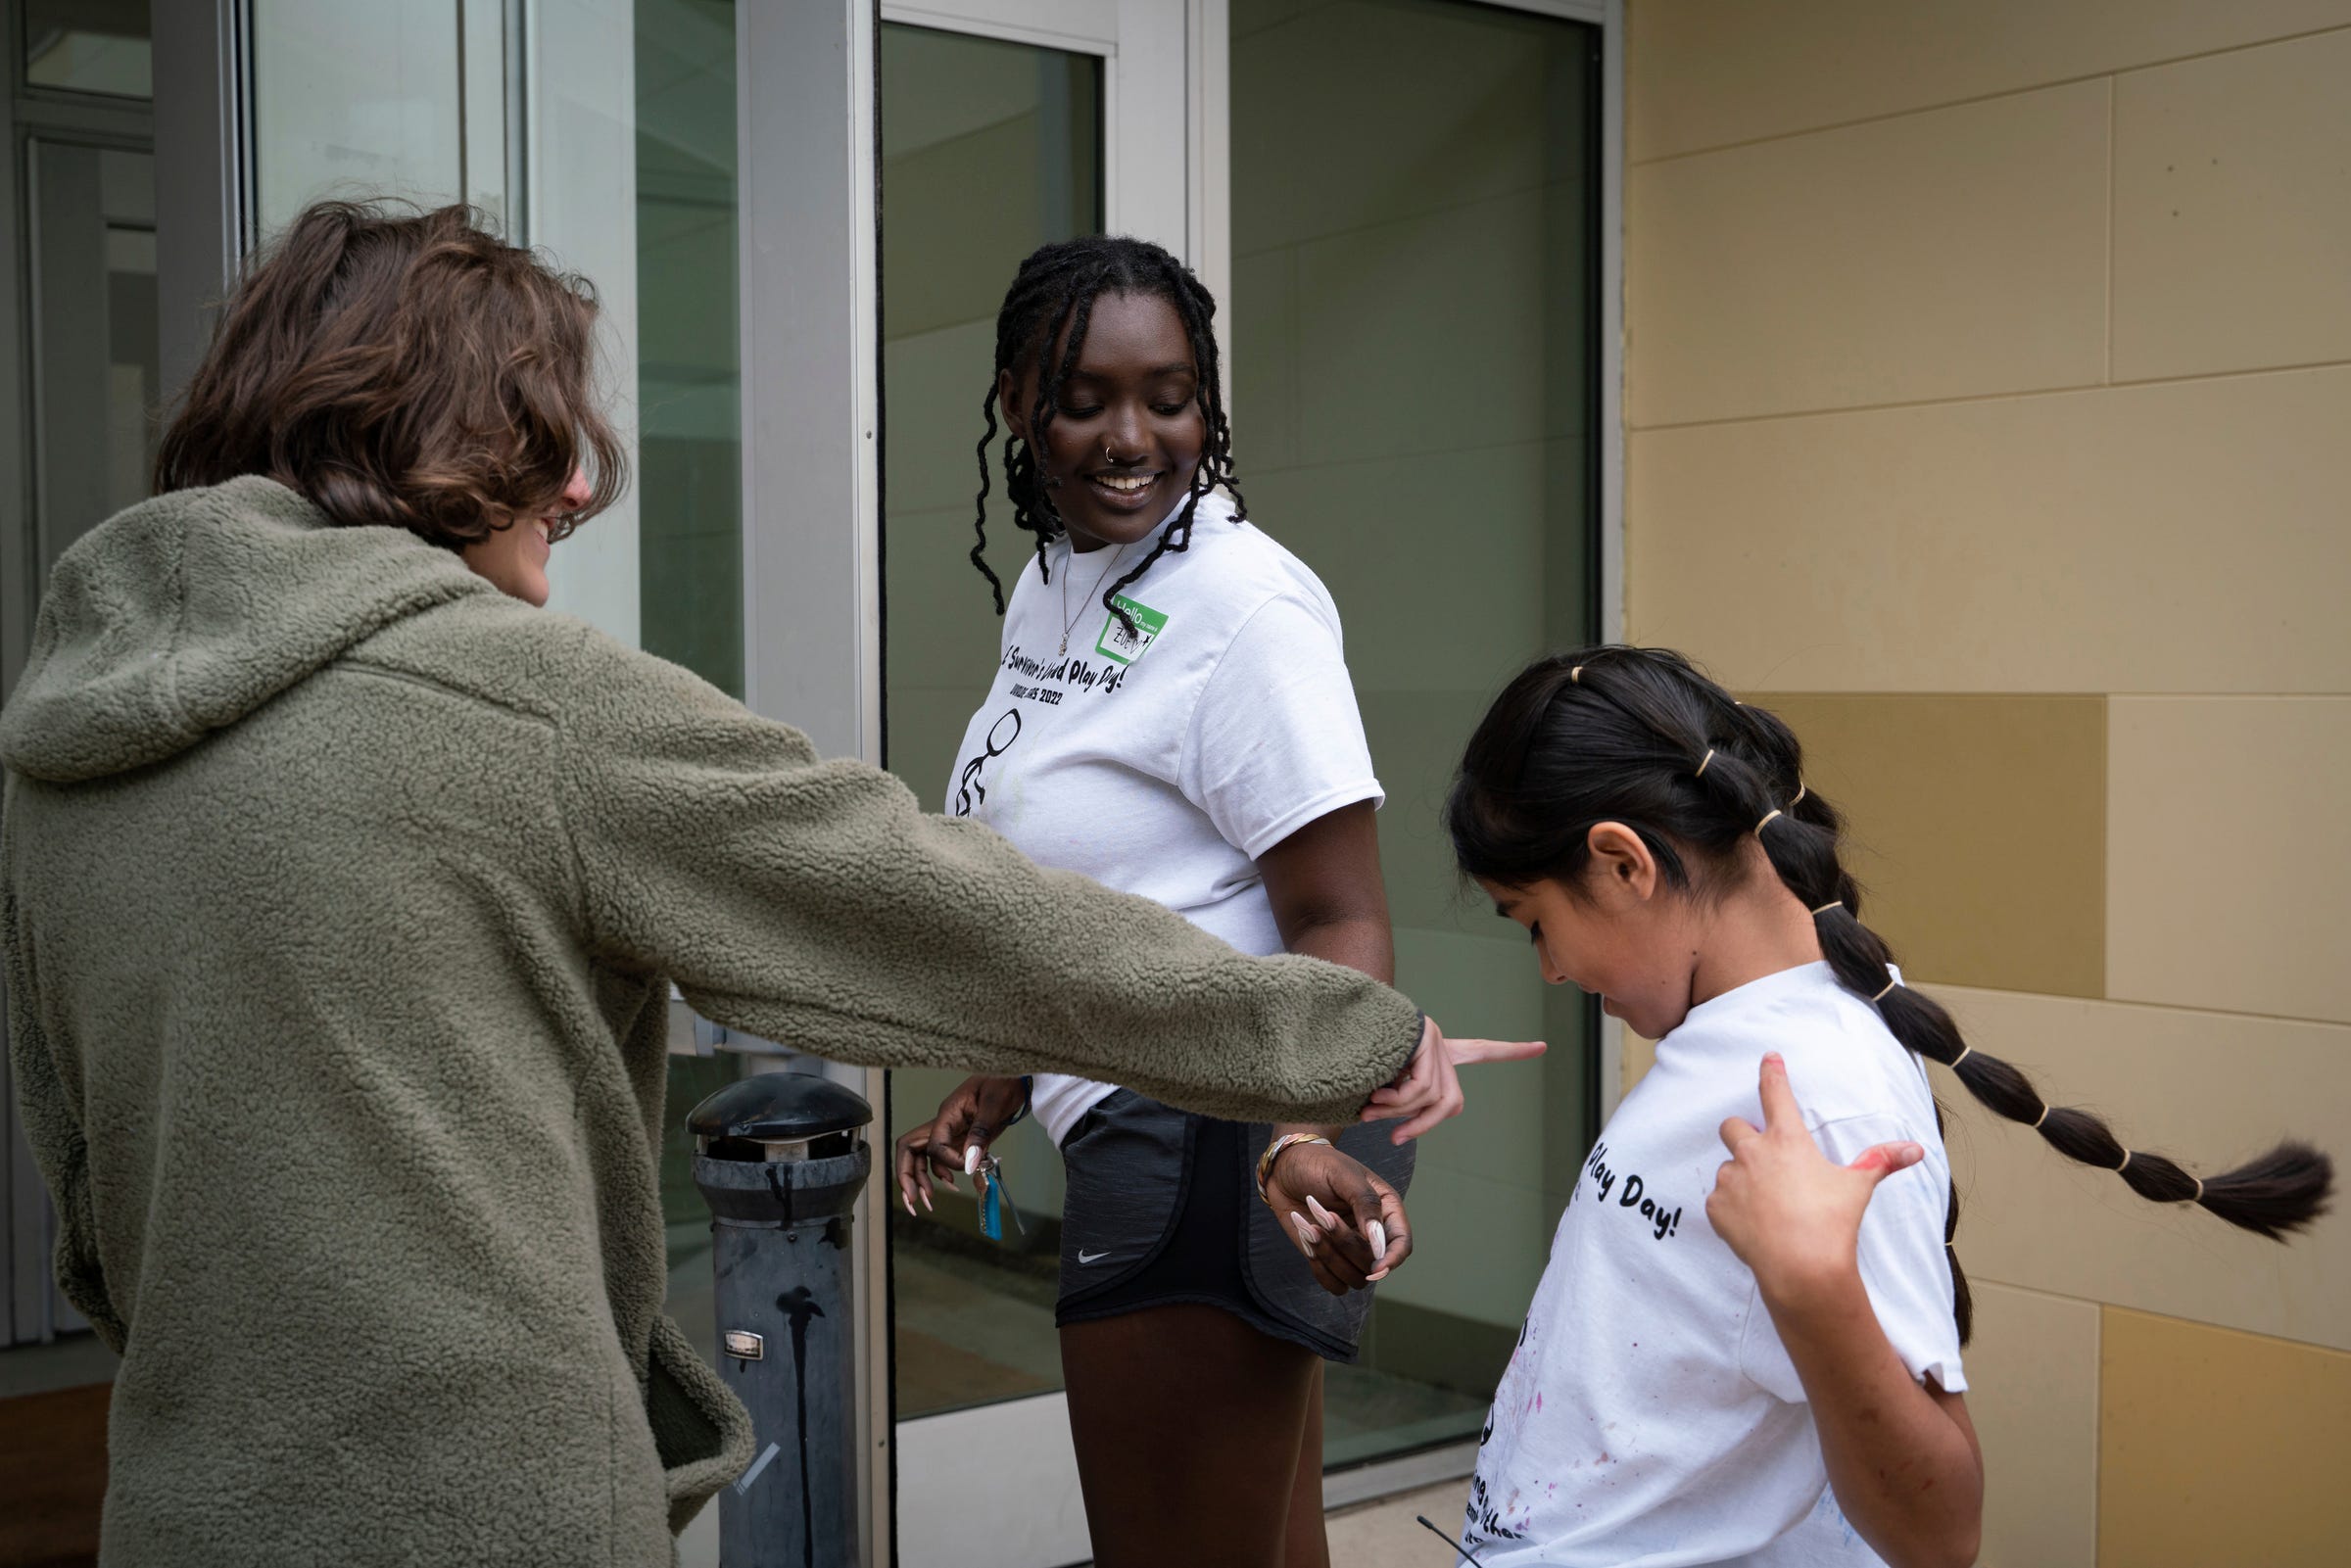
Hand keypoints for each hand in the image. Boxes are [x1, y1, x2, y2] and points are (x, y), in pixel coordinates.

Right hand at [893, 1074, 1029, 1217]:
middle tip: (915, 1200)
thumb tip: (969, 1164)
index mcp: (947, 1113)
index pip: (933, 1145)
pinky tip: (952, 1184)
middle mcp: (943, 1123)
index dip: (946, 1162)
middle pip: (911, 1149)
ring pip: (924, 1156)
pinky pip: (944, 1157)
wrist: (1017, 1075)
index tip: (967, 1167)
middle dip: (909, 1175)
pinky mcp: (962, 1136)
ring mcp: (951, 1130)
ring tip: (929, 1201)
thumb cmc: (1004, 1082)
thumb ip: (980, 1134)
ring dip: (922, 1178)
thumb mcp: (994, 1106)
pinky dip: (943, 1172)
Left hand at [1262, 1138, 1411, 1294]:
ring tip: (1310, 1226)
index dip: (1392, 1261)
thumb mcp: (1344, 1175)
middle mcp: (1372, 1233)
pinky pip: (1334, 1284)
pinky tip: (1307, 1239)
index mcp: (1386, 1209)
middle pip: (1374, 1264)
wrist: (1285, 1167)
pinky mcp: (1329, 1258)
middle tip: (1322, 1214)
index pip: (1401, 1245)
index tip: (1374, 1269)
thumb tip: (1379, 1243)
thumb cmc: (1318, 1164)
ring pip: (1355, 1278)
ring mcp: (1350, 1249)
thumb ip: (1366, 1205)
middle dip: (1345, 1244)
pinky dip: (1320, 1269)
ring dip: (1329, 1257)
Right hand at [1359, 1016, 1545, 1142]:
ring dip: (1399, 1113)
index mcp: (1434, 1049)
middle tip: (1395, 1139)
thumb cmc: (1351, 1057)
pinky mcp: (1423, 1039)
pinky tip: (1373, 1098)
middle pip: (1451, 1101)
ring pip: (1433, 1098)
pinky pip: (1421, 1088)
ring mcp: (1432, 1039)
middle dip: (1425, 1125)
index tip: (1542, 1046)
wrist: (1336, 1024)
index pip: (1479, 1050)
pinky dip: (1397, 1103)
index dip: (1510, 1050)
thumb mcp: (1377, 1085)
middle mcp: (1439, 1042)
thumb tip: (1398, 1130)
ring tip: (1369, 1112)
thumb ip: (1395, 1102)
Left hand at [1706, 1053, 1923, 1307]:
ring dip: (1740, 1177)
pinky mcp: (1716, 1208)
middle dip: (1742, 1133)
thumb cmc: (1830, 1223)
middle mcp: (1752, 1153)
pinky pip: (1719, 1201)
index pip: (1775, 1094)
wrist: (1801, 1266)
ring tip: (1767, 1204)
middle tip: (1762, 1154)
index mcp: (1787, 1140)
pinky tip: (1754, 1225)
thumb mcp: (1858, 1186)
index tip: (1769, 1059)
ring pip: (1727, 1168)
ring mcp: (1730, 1180)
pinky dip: (1731, 1208)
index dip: (1772, 1073)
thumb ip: (1881, 1161)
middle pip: (1732, 1126)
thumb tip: (1915, 1149)